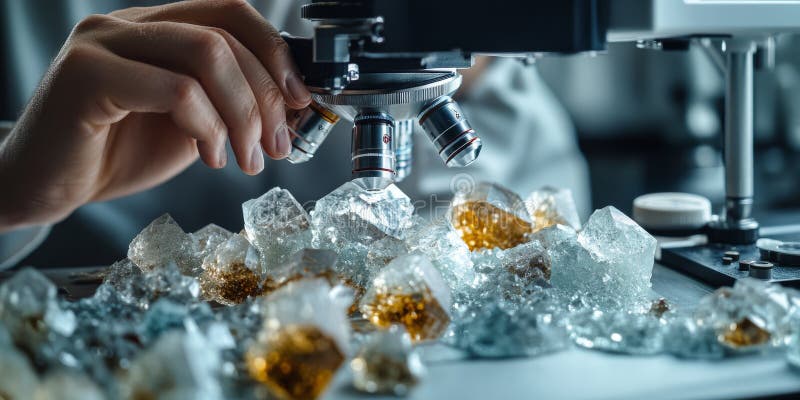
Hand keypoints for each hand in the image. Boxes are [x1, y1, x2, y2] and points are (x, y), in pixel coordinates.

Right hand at [0, 0, 310, 230]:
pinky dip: (208, 127)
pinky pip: (175, 90)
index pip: (230, 12)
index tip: (301, 98)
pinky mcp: (86, 75)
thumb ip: (230, 105)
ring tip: (248, 158)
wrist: (47, 187)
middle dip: (266, 96)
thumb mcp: (192, 125)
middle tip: (278, 145)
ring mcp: (104, 43)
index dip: (275, 52)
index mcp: (156, 27)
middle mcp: (129, 24)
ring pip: (207, 54)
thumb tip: (292, 104)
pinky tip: (210, 157)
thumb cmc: (116, 154)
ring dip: (243, 114)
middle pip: (225, 34)